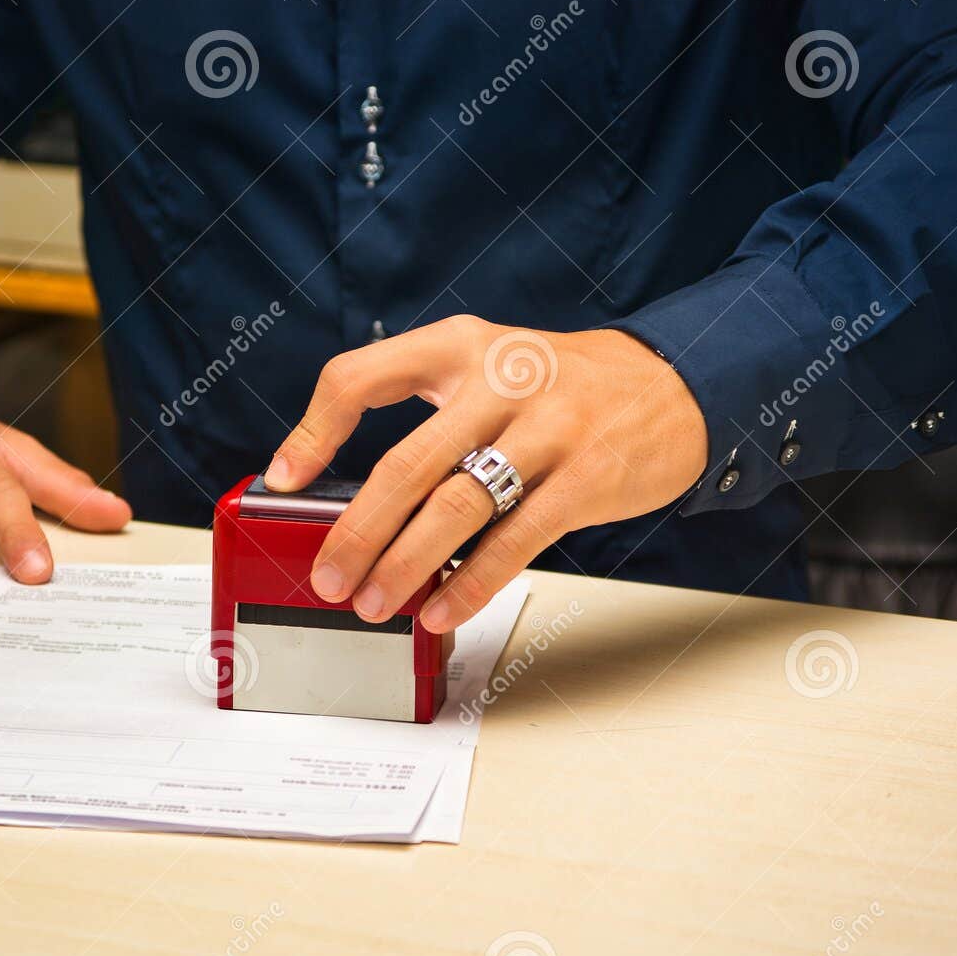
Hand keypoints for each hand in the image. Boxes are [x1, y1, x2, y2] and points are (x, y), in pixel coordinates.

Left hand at [265, 316, 707, 632]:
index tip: (284, 481)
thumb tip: (364, 509)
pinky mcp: (587, 475)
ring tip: (373, 604)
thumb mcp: (490, 369)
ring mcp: (547, 427)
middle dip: (356, 531)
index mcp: (459, 346)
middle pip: (406, 462)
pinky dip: (471, 582)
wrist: (672, 385)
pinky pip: (516, 540)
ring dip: (405, 565)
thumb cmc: (562, 390)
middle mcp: (498, 378)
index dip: (312, 431)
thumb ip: (432, 418)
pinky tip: (442, 609)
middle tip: (327, 577)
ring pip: (456, 507)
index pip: (360, 376)